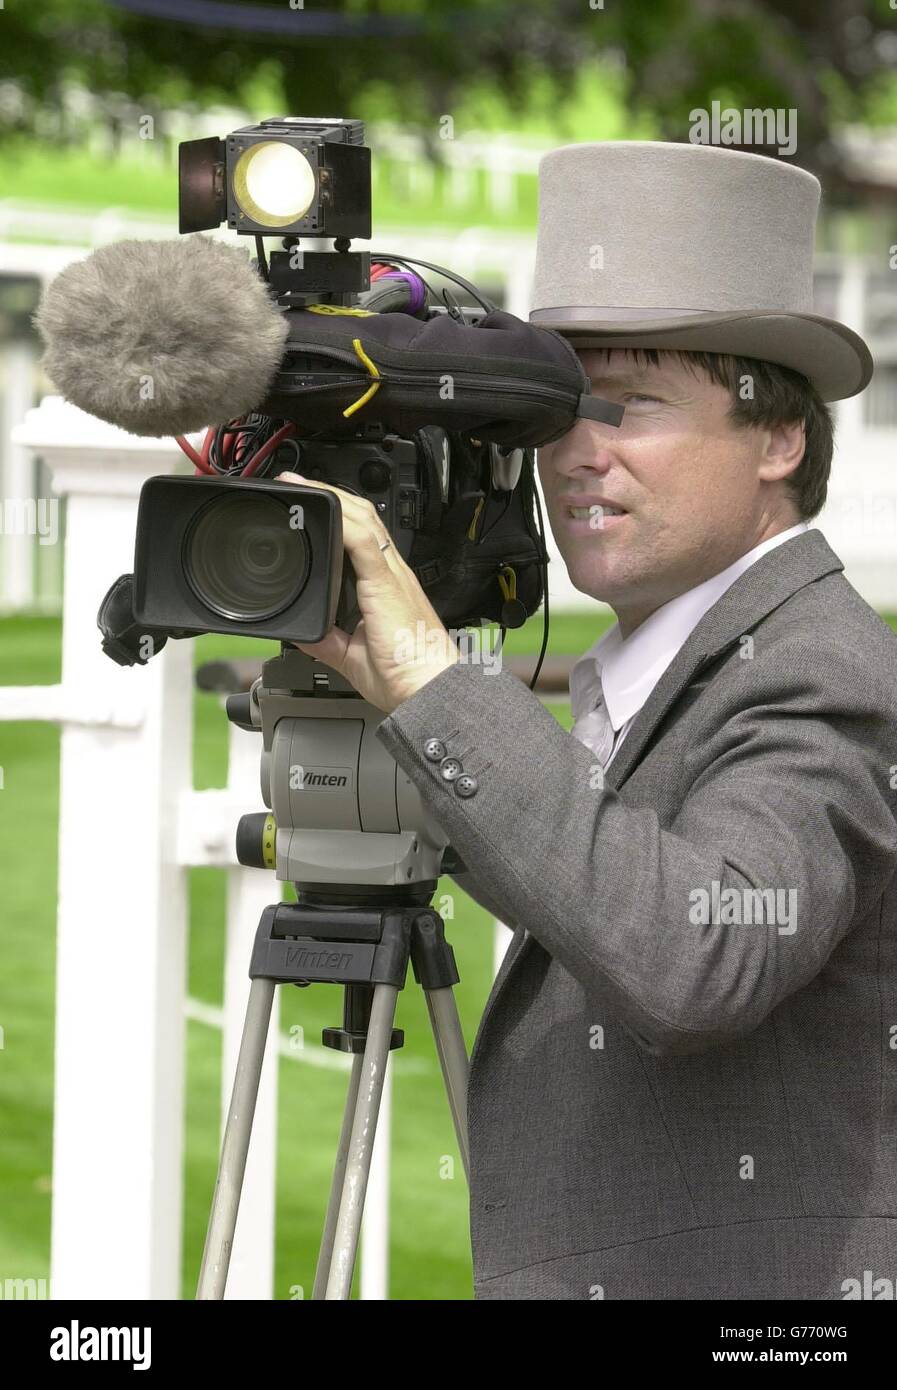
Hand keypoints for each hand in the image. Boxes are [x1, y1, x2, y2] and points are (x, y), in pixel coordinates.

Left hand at [277, 472, 459, 713]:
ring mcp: (393, 577)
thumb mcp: (354, 658)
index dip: (340, 515)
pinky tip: (325, 509)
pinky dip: (343, 522)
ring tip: (305, 485)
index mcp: (387, 589)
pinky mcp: (388, 584)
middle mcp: (394, 576)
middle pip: (365, 519)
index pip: (363, 537)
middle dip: (333, 496)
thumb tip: (304, 635)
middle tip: (301, 484)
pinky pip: (365, 541)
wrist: (430, 690)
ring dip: (334, 498)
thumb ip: (329, 643)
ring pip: (365, 520)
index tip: (314, 508)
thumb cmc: (407, 676)